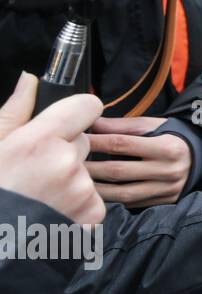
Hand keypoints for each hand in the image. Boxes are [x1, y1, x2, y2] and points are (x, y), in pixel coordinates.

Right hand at [0, 72, 105, 224]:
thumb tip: (30, 80)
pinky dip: (78, 204)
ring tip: (41, 196)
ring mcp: (83, 189)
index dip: (77, 112)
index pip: (86, 106)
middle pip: (84, 141)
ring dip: (71, 179)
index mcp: (39, 141)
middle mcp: (67, 162)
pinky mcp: (94, 213)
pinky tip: (53, 212)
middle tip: (37, 172)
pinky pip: (93, 197)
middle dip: (66, 151)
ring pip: (87, 170)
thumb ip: (15, 112)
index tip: (66, 122)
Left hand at [86, 116, 192, 206]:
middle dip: (91, 168)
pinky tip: (97, 194)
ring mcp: (167, 189)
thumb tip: (93, 124)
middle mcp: (169, 170)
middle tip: (69, 165)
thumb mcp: (154, 125)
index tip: (78, 140)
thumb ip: (124, 126)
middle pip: (120, 170)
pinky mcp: (164, 202)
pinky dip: (113, 199)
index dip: (97, 142)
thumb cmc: (172, 137)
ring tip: (79, 183)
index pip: (123, 144)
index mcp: (167, 147)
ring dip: (97, 189)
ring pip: (124, 192)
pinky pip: (133, 203)